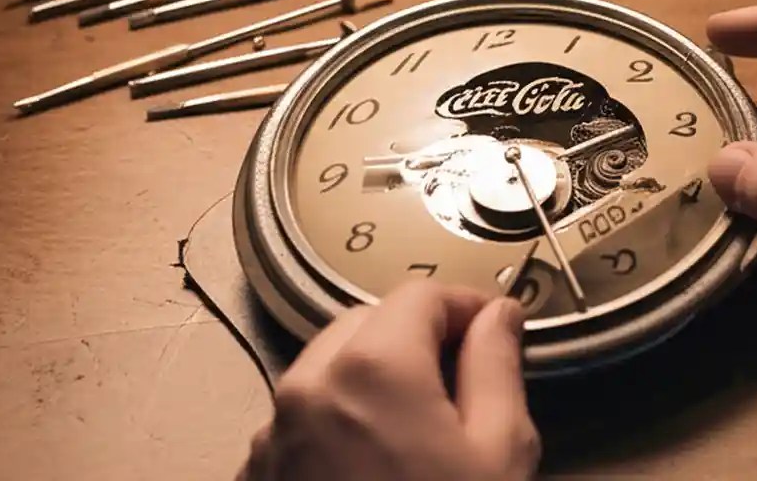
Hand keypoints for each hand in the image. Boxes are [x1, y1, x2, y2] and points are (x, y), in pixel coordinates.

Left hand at [239, 281, 538, 480]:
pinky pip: (302, 419)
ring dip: (375, 378)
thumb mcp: (498, 450)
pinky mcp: (258, 475)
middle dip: (418, 338)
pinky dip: (339, 420)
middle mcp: (308, 386)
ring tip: (421, 432)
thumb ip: (498, 365)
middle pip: (369, 324)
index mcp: (372, 365)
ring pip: (330, 370)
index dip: (467, 305)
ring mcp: (273, 434)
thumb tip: (498, 317)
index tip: (495, 328)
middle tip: (466, 378)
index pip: (422, 294)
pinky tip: (377, 466)